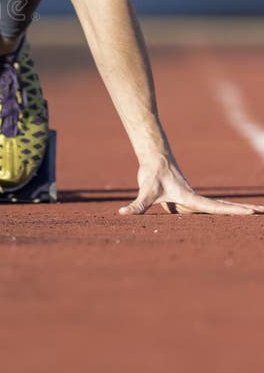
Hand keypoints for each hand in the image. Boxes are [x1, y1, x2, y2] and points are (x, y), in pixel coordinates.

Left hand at [120, 154, 263, 215]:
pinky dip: (224, 210)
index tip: (251, 212)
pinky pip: (209, 207)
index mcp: (190, 198)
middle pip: (223, 206)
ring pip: (219, 206)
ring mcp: (194, 199)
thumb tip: (123, 214)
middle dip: (243, 210)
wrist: (154, 158)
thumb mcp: (144, 191)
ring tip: (257, 212)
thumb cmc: (151, 174)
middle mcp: (195, 198)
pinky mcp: (189, 200)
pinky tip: (232, 213)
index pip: (215, 207)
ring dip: (236, 210)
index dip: (233, 211)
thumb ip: (136, 205)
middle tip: (263, 213)